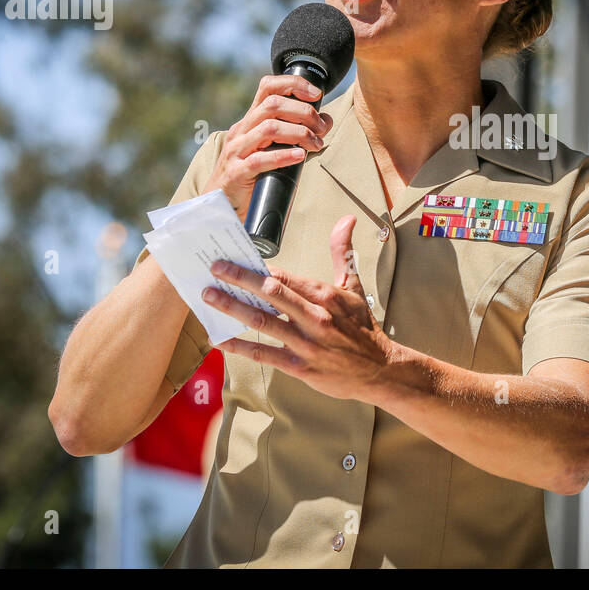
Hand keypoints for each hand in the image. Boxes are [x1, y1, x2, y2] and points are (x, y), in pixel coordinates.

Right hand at [201, 74, 334, 221]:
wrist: (223, 204)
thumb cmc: (254, 175)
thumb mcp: (274, 147)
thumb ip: (297, 133)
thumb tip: (326, 120)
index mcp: (251, 120)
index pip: (268, 87)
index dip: (293, 84)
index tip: (316, 94)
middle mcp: (242, 130)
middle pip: (273, 105)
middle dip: (303, 113)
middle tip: (321, 128)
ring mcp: (237, 150)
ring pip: (268, 129)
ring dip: (299, 133)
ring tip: (316, 144)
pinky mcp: (236, 172)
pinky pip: (260, 160)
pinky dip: (283, 156)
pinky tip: (300, 156)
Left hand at [202, 215, 400, 402]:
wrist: (379, 370)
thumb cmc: (362, 327)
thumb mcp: (353, 286)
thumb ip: (342, 252)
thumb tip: (346, 220)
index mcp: (325, 295)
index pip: (285, 276)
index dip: (257, 267)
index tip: (236, 257)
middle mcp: (314, 317)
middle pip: (270, 293)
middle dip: (238, 279)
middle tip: (215, 268)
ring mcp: (305, 343)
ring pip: (262, 322)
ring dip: (232, 307)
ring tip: (209, 297)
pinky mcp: (299, 366)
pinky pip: (263, 354)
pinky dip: (239, 346)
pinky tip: (220, 338)